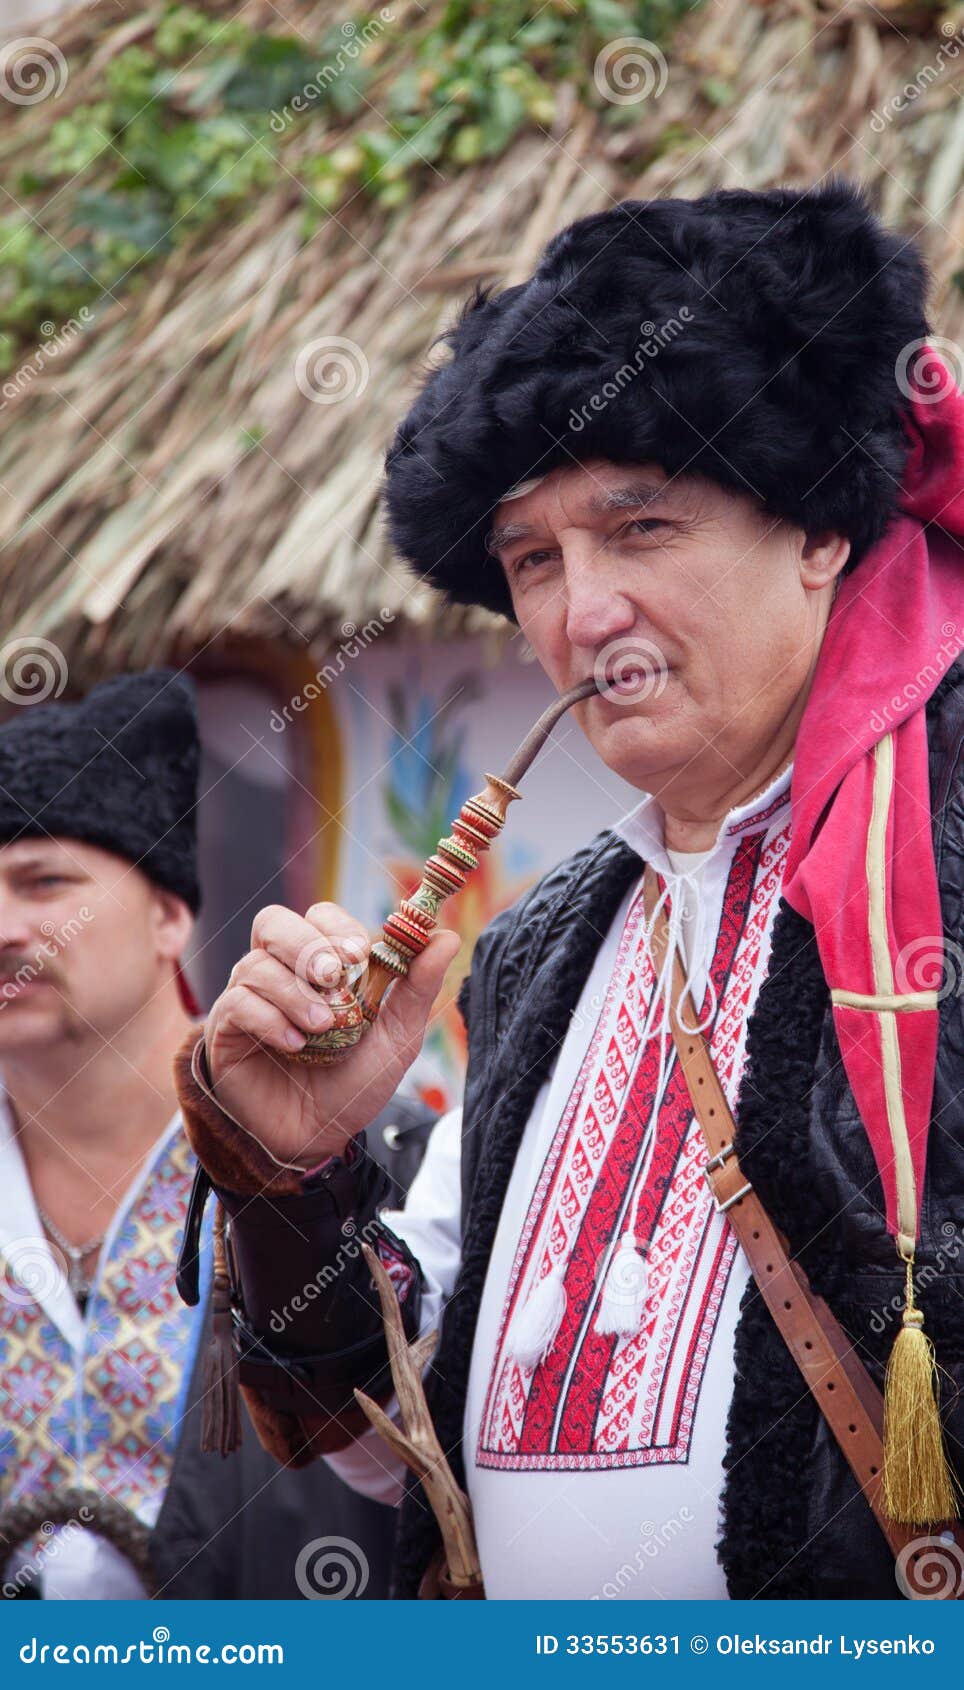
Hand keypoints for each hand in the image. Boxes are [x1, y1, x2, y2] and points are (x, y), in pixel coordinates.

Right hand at [204, 901, 461, 1167]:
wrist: (316, 1138)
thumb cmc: (355, 1083)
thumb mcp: (396, 1037)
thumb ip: (417, 987)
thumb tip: (444, 936)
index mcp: (321, 965)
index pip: (320, 915)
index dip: (338, 925)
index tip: (360, 953)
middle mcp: (281, 972)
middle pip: (274, 922)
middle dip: (307, 944)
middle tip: (334, 977)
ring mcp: (249, 997)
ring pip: (257, 964)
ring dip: (294, 992)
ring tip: (321, 1029)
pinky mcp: (226, 1028)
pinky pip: (237, 1003)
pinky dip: (268, 1019)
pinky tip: (292, 1045)